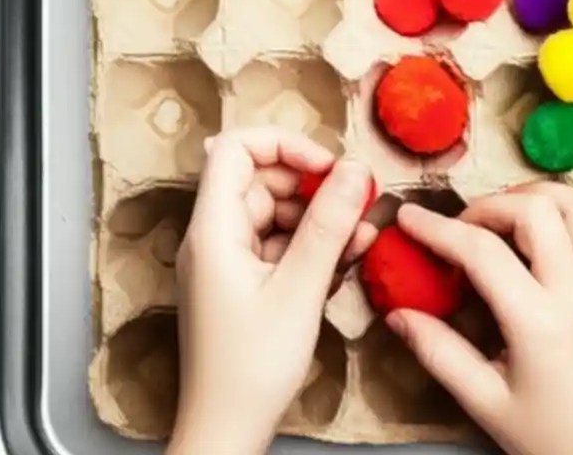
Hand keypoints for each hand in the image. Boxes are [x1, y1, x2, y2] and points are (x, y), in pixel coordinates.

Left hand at [167, 127, 376, 454]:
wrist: (225, 429)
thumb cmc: (250, 370)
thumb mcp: (299, 290)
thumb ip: (328, 225)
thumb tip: (353, 170)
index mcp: (213, 231)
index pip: (237, 148)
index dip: (285, 145)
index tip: (329, 168)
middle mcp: (213, 238)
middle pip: (261, 179)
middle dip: (312, 185)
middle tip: (356, 203)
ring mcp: (226, 261)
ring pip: (275, 213)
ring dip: (318, 218)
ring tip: (359, 238)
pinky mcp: (242, 283)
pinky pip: (278, 245)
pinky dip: (310, 246)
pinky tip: (344, 260)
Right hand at [386, 182, 572, 454]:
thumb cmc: (558, 439)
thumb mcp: (489, 404)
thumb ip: (441, 354)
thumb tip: (398, 316)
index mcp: (537, 322)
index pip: (480, 251)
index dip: (437, 228)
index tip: (409, 218)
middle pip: (535, 211)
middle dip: (491, 205)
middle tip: (467, 228)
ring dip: (542, 199)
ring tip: (515, 216)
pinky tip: (563, 236)